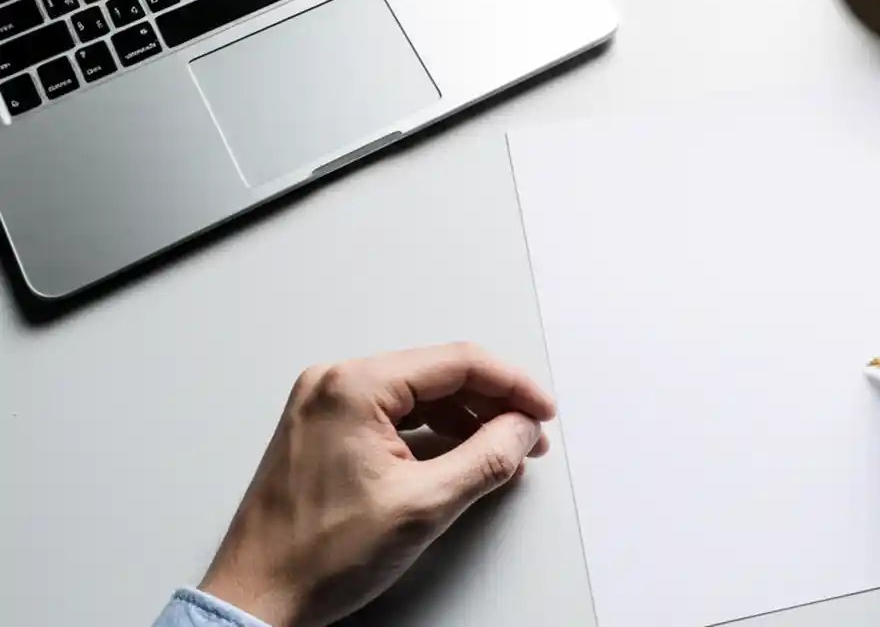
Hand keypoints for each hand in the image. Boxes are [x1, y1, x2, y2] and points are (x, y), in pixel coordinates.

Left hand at [199, 343, 556, 626]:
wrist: (257, 597)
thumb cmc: (316, 556)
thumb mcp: (423, 505)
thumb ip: (485, 459)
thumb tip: (521, 430)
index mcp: (354, 387)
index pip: (456, 363)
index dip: (511, 386)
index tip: (541, 411)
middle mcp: (334, 384)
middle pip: (438, 374)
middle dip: (491, 404)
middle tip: (528, 436)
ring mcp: (324, 405)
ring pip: (417, 394)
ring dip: (465, 419)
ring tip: (501, 451)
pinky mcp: (324, 429)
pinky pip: (393, 414)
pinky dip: (432, 432)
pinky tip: (459, 456)